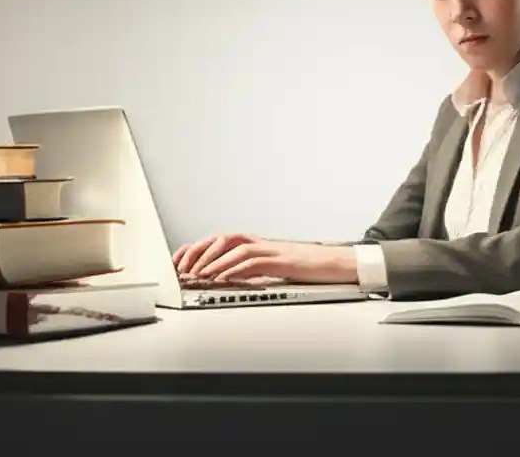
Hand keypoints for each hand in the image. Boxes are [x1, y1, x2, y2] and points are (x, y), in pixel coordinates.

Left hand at [172, 233, 357, 283]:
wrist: (341, 265)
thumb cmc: (311, 269)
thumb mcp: (275, 271)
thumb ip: (253, 272)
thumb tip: (229, 281)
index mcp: (258, 245)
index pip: (220, 240)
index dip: (196, 249)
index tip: (178, 262)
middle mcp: (262, 243)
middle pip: (222, 238)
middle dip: (198, 252)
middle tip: (182, 269)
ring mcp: (272, 249)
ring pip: (234, 247)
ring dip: (212, 261)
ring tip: (197, 275)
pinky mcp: (283, 260)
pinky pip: (254, 261)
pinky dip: (235, 268)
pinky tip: (222, 278)